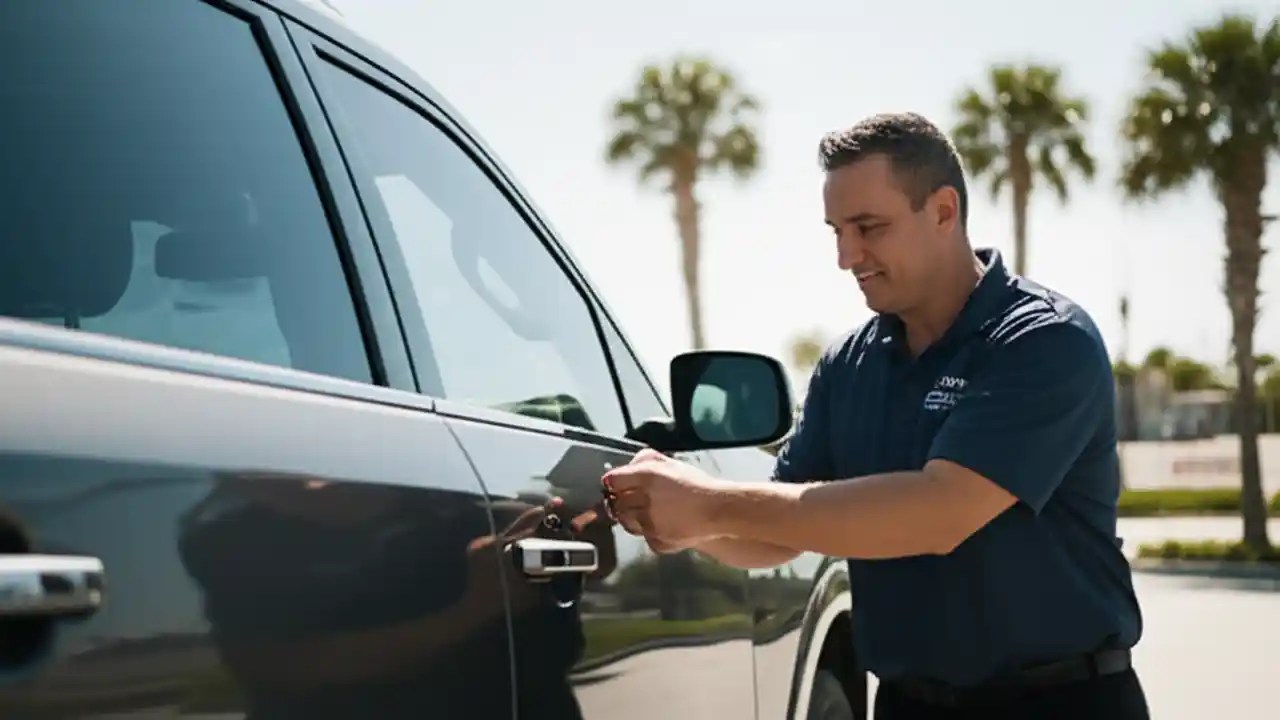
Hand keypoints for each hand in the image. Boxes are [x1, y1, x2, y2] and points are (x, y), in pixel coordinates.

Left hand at [602, 449, 727, 549]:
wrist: (718, 511)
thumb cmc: (697, 485)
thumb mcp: (672, 464)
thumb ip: (647, 460)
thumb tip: (629, 466)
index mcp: (648, 476)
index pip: (613, 480)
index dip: (613, 482)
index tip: (614, 485)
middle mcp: (645, 499)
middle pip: (615, 503)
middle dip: (620, 501)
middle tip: (630, 500)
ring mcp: (650, 523)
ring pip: (626, 522)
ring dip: (630, 517)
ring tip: (647, 512)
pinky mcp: (657, 541)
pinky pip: (643, 537)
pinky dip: (649, 533)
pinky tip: (663, 525)